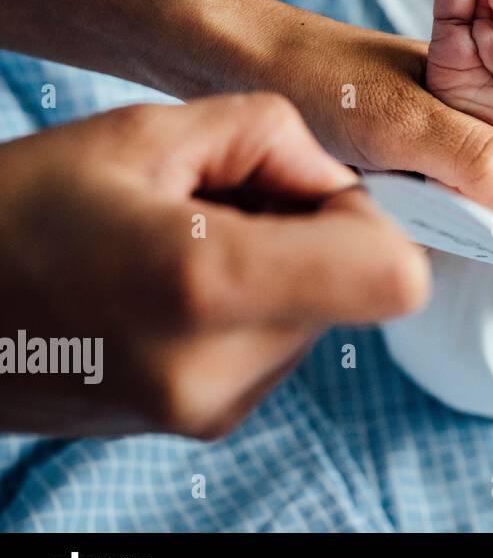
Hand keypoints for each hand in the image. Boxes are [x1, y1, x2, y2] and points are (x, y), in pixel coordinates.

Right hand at [0, 94, 428, 437]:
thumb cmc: (18, 208)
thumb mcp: (144, 132)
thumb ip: (272, 136)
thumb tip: (338, 183)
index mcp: (204, 285)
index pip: (391, 274)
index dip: (366, 216)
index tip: (300, 188)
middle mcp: (217, 369)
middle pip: (357, 287)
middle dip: (310, 232)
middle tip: (214, 204)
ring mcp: (210, 410)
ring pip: (319, 315)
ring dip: (278, 268)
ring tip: (178, 244)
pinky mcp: (203, 425)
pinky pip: (276, 346)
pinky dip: (250, 306)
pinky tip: (171, 285)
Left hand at [263, 15, 492, 240]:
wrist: (234, 54)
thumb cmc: (317, 73)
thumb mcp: (399, 120)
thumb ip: (472, 156)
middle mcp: (486, 110)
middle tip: (454, 207)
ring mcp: (449, 132)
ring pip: (488, 191)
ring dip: (465, 208)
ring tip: (416, 200)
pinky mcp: (412, 154)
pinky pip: (444, 195)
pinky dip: (429, 206)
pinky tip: (391, 207)